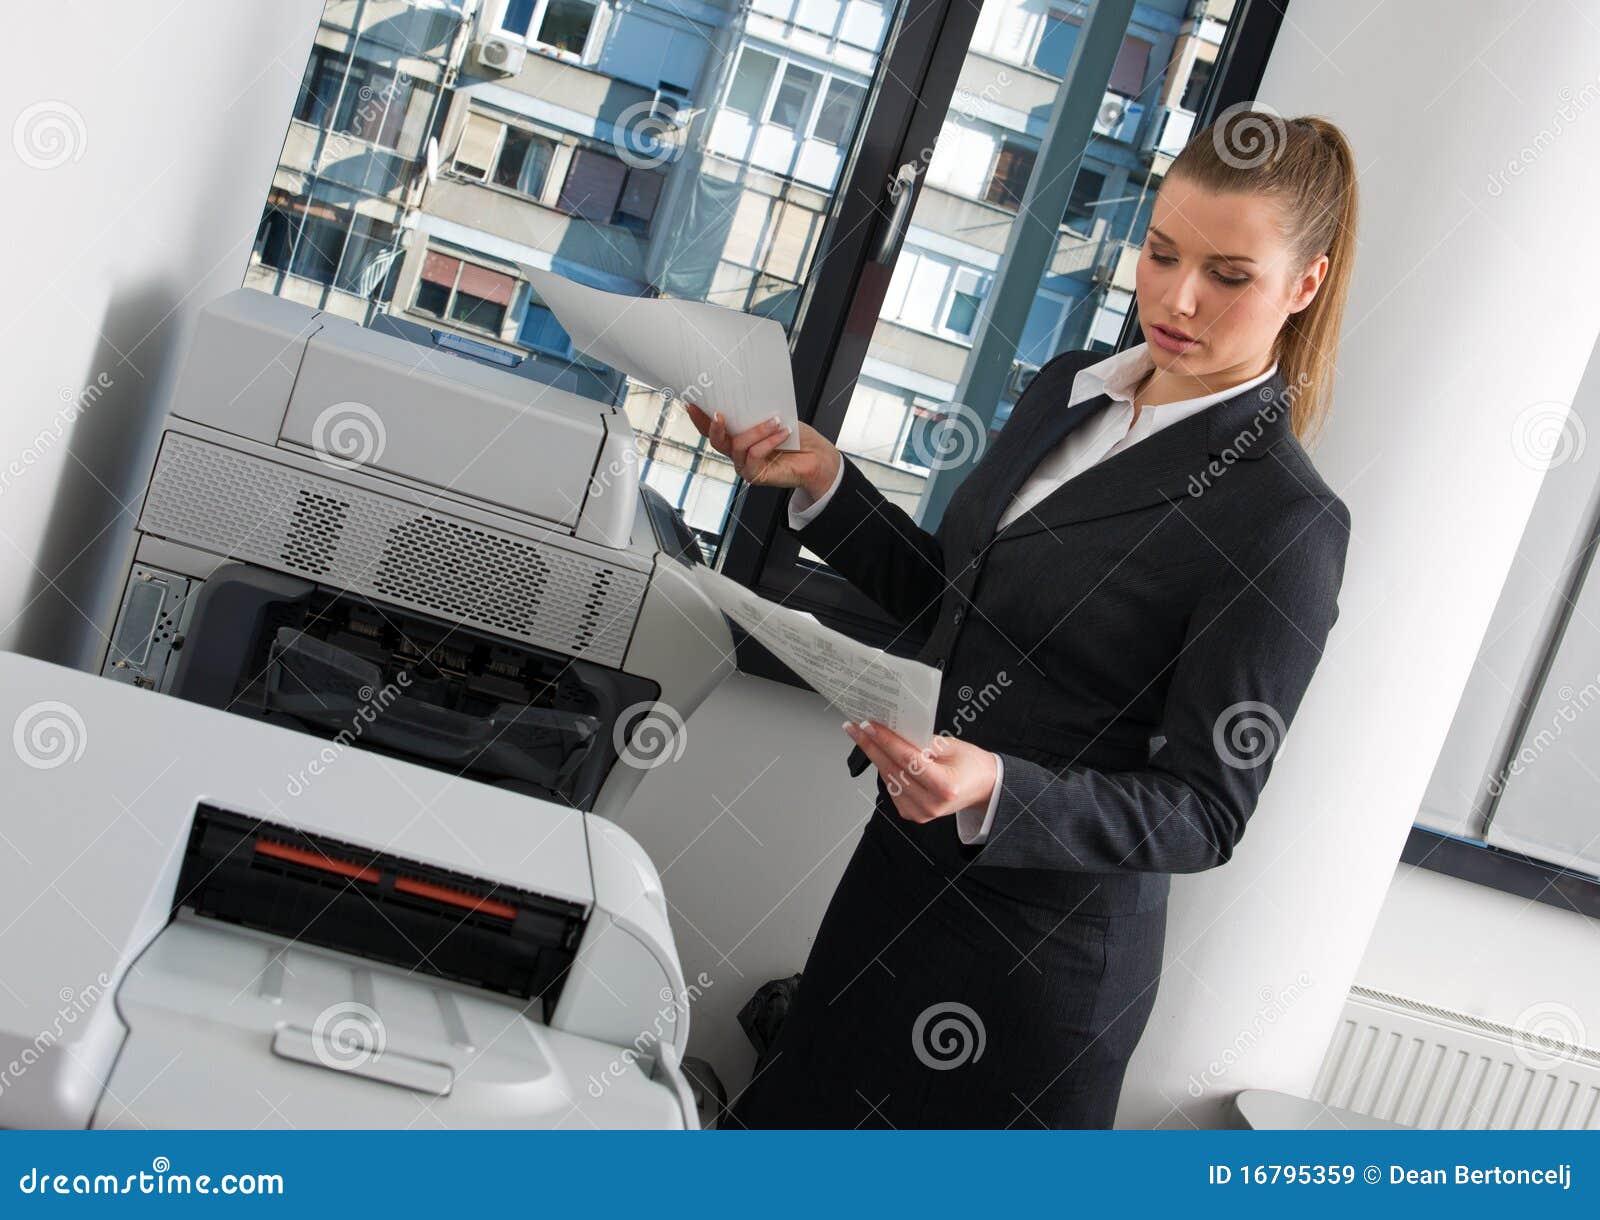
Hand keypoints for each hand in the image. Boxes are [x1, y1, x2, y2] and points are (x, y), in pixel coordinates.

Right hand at [682, 401, 839, 499]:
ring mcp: (746, 466)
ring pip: (737, 446)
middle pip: (716, 441)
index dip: (699, 418)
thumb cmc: (796, 437)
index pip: (712, 429)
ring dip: (756, 430)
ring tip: (775, 421)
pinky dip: (768, 441)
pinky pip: (754, 455)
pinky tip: (782, 433)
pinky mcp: (756, 475)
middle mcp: (738, 453)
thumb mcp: (773, 417)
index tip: (691, 403)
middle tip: (719, 414)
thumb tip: (744, 397)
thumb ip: (755, 413)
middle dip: (714, 427)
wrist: (816, 457)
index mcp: (738, 438)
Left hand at [843, 720, 997, 824]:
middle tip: (857, 728)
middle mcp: (931, 804)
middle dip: (872, 746)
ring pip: (888, 779)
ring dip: (875, 757)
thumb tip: (893, 730)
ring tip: (865, 737)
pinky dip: (885, 770)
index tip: (868, 726)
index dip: (885, 741)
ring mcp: (920, 813)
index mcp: (945, 787)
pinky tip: (880, 755)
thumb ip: (923, 740)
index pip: (907, 760)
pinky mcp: (912, 814)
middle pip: (893, 770)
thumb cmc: (971, 765)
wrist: (982, 788)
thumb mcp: (952, 746)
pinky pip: (891, 788)